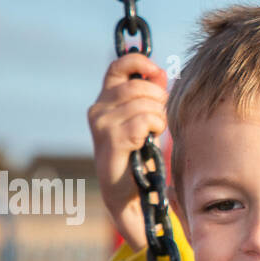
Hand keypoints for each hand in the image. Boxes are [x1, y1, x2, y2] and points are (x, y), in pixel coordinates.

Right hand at [86, 51, 168, 247]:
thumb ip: (150, 97)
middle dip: (159, 99)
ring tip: (155, 134)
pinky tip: (151, 141)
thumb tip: (161, 73)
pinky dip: (155, 128)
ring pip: (144, 103)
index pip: (119, 66)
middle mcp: (98, 110)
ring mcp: (102, 125)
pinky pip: (144, 120)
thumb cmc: (139, 159)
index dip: (140, 63)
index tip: (158, 73)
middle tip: (161, 121)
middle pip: (139, 85)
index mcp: (103, 101)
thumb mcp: (145, 122)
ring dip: (159, 117)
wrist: (127, 198)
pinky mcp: (112, 140)